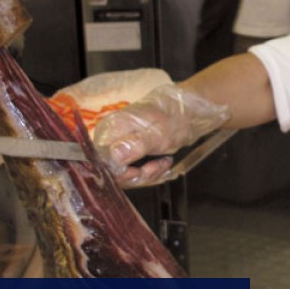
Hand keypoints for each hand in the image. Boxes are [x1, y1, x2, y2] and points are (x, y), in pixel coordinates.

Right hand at [92, 84, 227, 186]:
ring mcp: (121, 146)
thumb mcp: (154, 134)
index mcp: (109, 132)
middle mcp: (111, 140)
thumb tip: (113, 158)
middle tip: (156, 167)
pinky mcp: (132, 152)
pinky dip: (151, 172)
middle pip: (113, 172)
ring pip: (126, 174)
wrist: (188, 113)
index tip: (138, 171)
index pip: (102, 163)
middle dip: (138, 175)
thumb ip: (132, 146)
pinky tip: (162, 163)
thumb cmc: (172, 118)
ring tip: (163, 163)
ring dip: (147, 174)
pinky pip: (136, 171)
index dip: (120, 173)